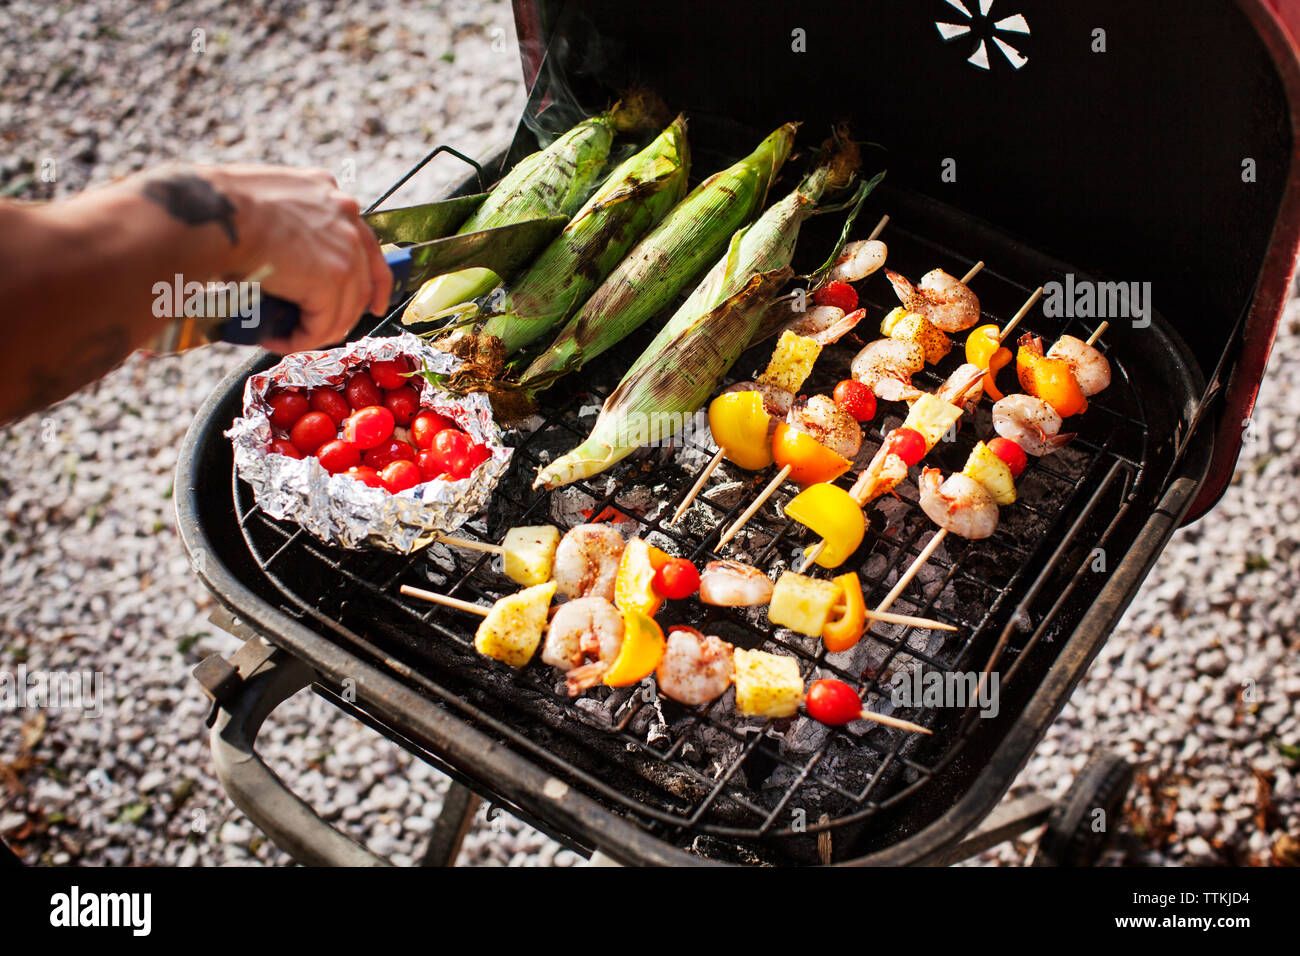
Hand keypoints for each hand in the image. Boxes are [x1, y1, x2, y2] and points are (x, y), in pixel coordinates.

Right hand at [207, 165, 391, 352]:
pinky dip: (300, 341)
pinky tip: (277, 341)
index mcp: (332, 196)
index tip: (374, 304)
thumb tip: (283, 259)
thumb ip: (291, 224)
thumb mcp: (269, 202)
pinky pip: (322, 326)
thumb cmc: (222, 206)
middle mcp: (347, 217)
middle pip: (364, 281)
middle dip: (345, 314)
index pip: (367, 245)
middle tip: (317, 331)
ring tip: (288, 338)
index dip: (373, 281)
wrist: (217, 211)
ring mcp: (346, 248)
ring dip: (316, 331)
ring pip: (344, 310)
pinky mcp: (333, 278)